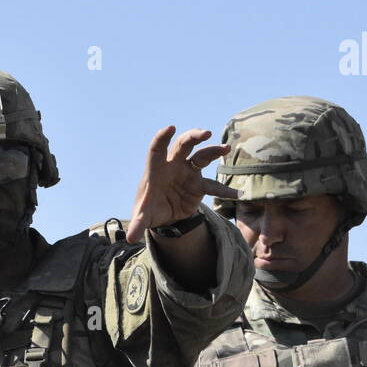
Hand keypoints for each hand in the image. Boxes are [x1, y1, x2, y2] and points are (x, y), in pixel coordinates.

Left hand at [124, 126, 238, 242]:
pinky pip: (213, 185)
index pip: (157, 149)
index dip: (162, 138)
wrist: (164, 215)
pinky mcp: (199, 184)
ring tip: (225, 148)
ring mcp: (188, 172)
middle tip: (205, 133)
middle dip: (193, 137)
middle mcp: (173, 165)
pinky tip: (236, 195)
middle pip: (182, 145)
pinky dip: (224, 191)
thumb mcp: (143, 216)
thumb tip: (130, 238)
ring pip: (201, 156)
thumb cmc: (150, 208)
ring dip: (212, 151)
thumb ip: (138, 224)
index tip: (170, 128)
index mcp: (156, 169)